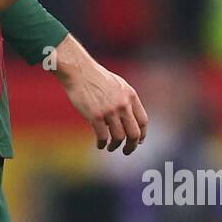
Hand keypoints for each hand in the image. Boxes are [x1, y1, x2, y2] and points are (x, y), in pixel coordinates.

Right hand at [52, 37, 148, 152]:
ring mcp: (110, 110)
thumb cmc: (96, 77)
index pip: (143, 121)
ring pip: (119, 137)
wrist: (79, 70)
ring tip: (110, 147)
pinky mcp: (96, 115)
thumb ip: (125, 100)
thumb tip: (128, 118)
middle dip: (132, 146)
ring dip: (115, 146)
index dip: (142, 134)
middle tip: (127, 151)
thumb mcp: (117, 85)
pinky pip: (103, 136)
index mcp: (131, 96)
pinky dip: (102, 143)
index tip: (138, 141)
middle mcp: (123, 104)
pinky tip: (100, 145)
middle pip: (134, 133)